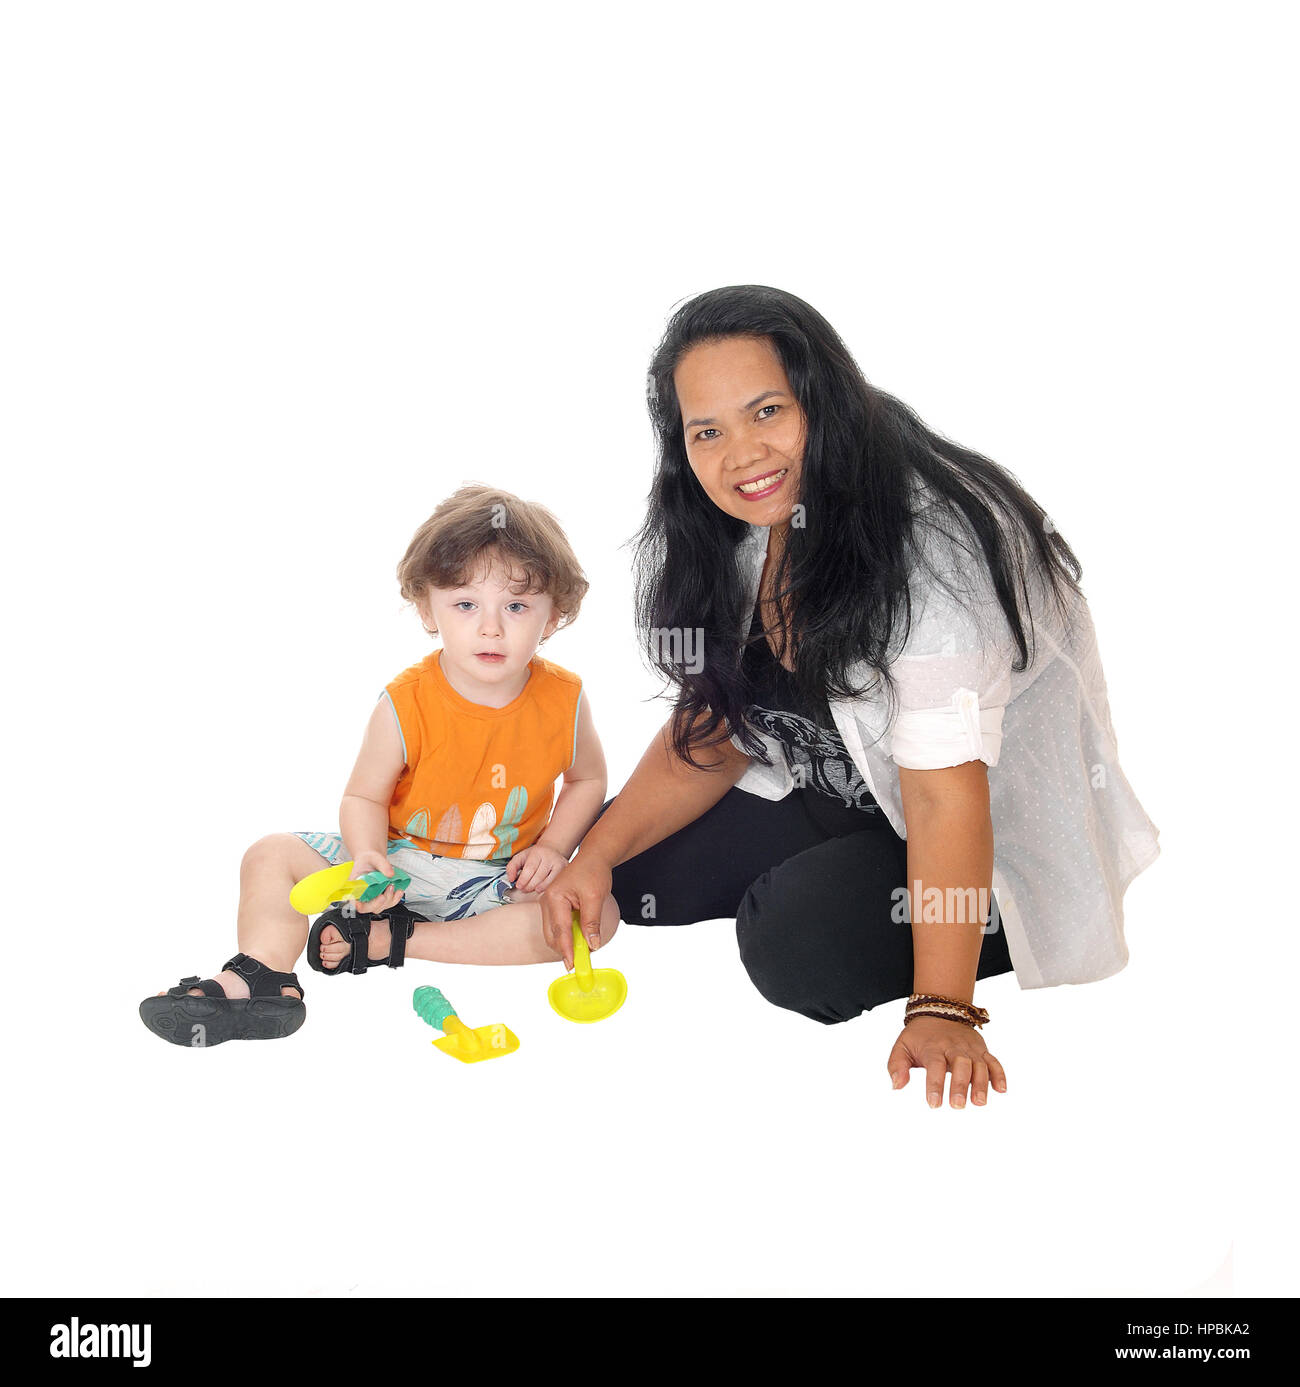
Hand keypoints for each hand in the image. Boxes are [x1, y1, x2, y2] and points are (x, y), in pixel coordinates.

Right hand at [349, 850, 404, 915]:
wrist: (373, 860)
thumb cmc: (369, 860)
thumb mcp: (375, 858)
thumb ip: (383, 865)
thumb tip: (390, 874)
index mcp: (355, 886)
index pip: (355, 902)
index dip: (361, 905)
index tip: (368, 901)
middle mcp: (363, 894)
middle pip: (369, 908)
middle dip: (380, 901)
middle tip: (388, 888)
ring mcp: (372, 897)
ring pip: (380, 907)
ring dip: (389, 899)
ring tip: (393, 886)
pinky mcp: (381, 897)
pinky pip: (388, 903)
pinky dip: (395, 898)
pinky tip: (399, 891)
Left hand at [505, 843, 569, 894]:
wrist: (551, 850)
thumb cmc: (535, 856)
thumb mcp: (521, 857)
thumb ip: (512, 867)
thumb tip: (511, 879)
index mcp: (538, 852)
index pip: (530, 868)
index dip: (523, 879)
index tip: (519, 886)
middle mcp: (550, 857)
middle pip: (539, 877)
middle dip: (529, 886)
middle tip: (524, 889)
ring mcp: (559, 864)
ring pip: (548, 882)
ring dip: (537, 888)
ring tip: (532, 888)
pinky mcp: (565, 870)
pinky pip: (555, 883)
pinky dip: (547, 888)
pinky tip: (541, 888)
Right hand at [539, 852, 613, 969]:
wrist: (594, 858)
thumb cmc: (593, 872)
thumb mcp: (595, 898)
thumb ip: (592, 922)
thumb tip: (592, 944)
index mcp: (554, 898)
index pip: (560, 930)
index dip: (566, 949)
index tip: (572, 964)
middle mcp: (547, 902)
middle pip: (551, 934)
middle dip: (563, 950)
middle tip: (578, 963)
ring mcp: (549, 905)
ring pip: (553, 932)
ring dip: (565, 943)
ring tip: (581, 952)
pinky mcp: (555, 907)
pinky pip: (557, 926)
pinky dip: (566, 936)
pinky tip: (578, 940)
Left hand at [886, 1016, 1006, 1107]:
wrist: (940, 1011)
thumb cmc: (919, 1036)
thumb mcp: (901, 1046)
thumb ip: (896, 1066)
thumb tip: (897, 1086)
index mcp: (933, 1047)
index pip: (935, 1065)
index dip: (934, 1084)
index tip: (933, 1103)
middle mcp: (953, 1047)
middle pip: (960, 1064)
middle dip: (960, 1085)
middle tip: (957, 1105)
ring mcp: (970, 1048)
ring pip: (979, 1064)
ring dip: (981, 1083)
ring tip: (979, 1102)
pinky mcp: (982, 1050)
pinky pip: (994, 1061)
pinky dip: (999, 1074)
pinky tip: (1000, 1089)